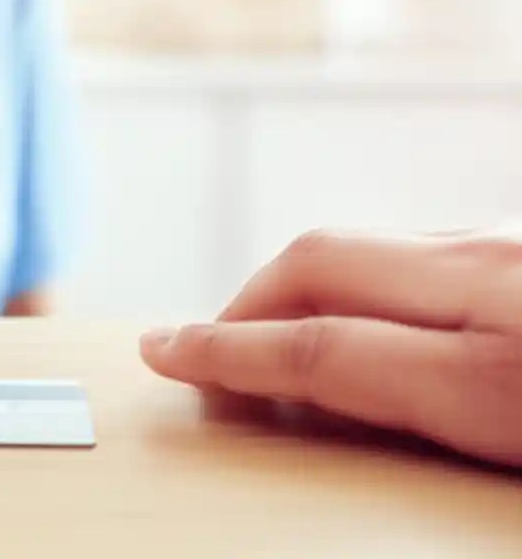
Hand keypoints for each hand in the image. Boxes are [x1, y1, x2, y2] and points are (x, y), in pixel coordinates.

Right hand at [140, 227, 521, 467]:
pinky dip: (369, 276)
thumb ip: (434, 417)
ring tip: (279, 336)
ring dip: (304, 286)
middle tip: (207, 349)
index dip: (227, 353)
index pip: (318, 349)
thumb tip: (332, 391)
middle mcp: (499, 270)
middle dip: (245, 303)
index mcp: (500, 366)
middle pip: (322, 262)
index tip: (168, 354)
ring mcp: (515, 238)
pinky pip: (421, 242)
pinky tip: (377, 313)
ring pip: (368, 244)